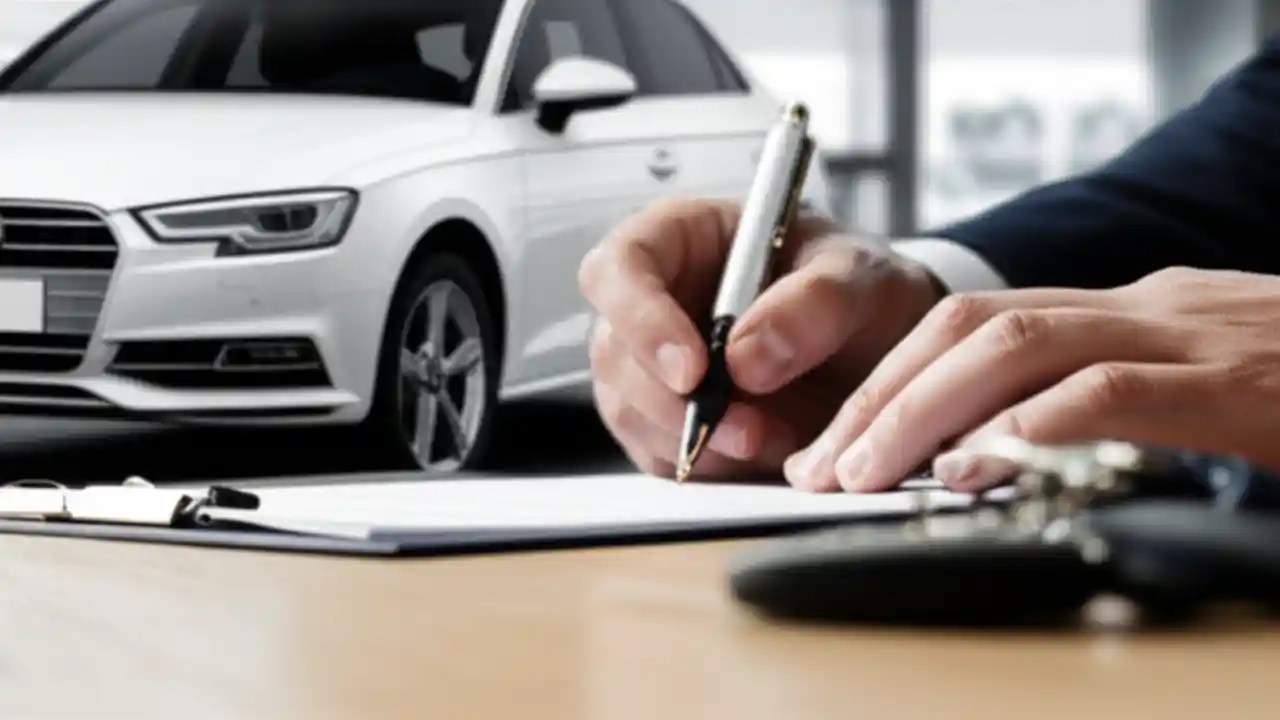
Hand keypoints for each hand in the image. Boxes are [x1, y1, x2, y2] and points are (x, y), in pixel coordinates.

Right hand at [579, 198, 943, 478]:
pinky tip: (761, 450)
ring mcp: (651, 363)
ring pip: (628, 410)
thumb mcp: (862, 280)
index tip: (693, 369)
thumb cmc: (863, 291)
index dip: (641, 319)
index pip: (619, 267)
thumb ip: (813, 305)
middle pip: (614, 351)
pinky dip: (706, 463)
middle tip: (746, 429)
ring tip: (772, 439)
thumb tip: (744, 358)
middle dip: (673, 401)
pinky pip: (657, 453)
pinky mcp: (666, 421)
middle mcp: (654, 299)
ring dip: (694, 439)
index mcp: (682, 237)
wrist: (883, 352)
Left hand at [785, 267, 1279, 492]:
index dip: (892, 378)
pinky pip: (1111, 390)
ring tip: (869, 471)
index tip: (839, 440)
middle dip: (883, 395)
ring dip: (927, 409)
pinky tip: (979, 464)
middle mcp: (1143, 307)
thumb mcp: (1194, 384)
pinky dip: (1032, 425)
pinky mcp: (1234, 382)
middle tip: (825, 464)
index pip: (976, 322)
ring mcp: (1187, 334)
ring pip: (1018, 343)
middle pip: (973, 325)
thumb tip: (999, 450)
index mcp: (1127, 309)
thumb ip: (1105, 401)